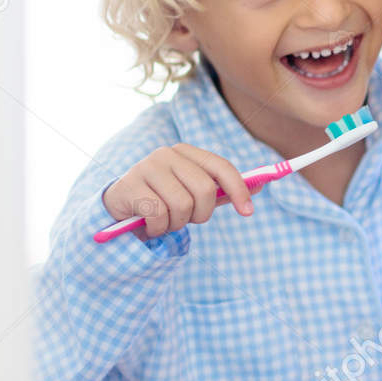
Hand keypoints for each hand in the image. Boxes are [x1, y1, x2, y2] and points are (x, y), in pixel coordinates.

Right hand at [101, 143, 258, 237]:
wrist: (120, 209)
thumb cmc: (163, 200)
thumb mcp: (195, 194)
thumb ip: (223, 190)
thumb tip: (261, 184)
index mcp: (186, 152)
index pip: (221, 166)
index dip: (238, 189)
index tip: (248, 212)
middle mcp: (166, 154)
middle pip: (204, 190)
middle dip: (201, 214)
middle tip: (188, 220)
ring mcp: (145, 167)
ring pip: (182, 205)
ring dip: (178, 223)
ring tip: (166, 221)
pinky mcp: (129, 186)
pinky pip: (159, 214)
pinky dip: (159, 228)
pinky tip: (150, 226)